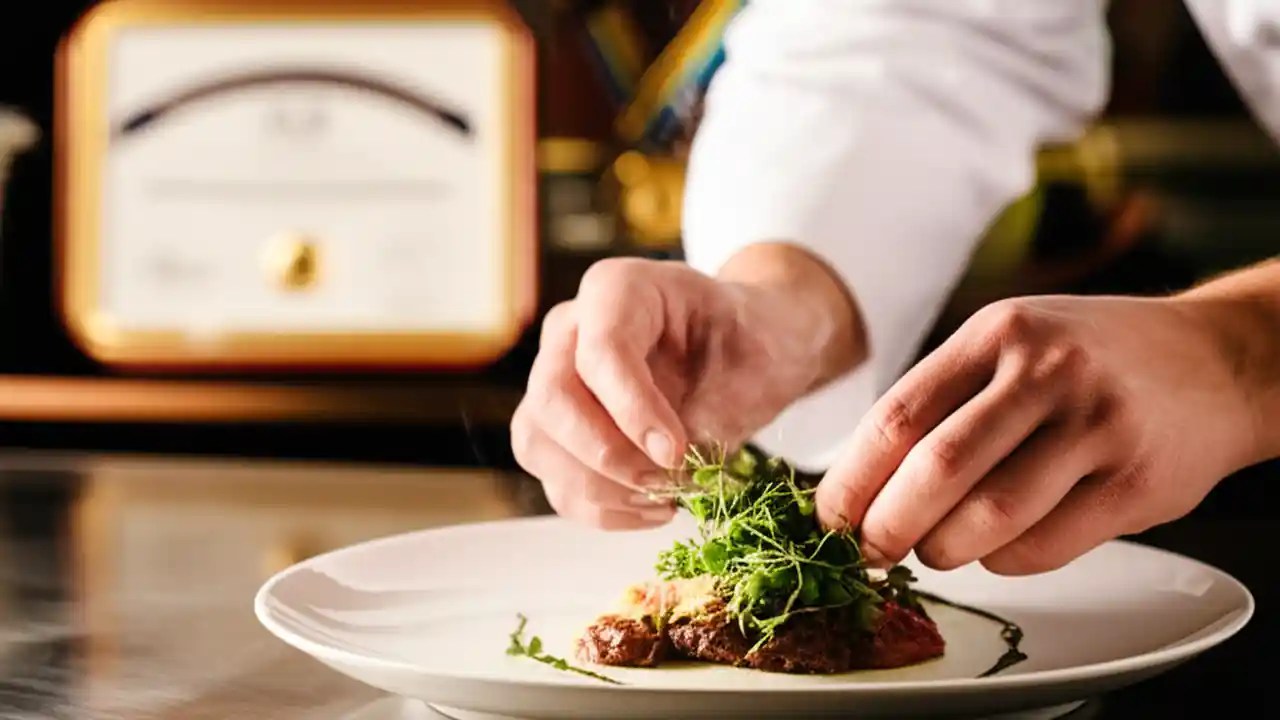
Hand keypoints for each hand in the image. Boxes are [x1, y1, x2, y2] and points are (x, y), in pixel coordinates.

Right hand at [512, 244, 861, 529]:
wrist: (747, 352)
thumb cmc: (752, 341)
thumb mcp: (758, 353)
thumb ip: (714, 404)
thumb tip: (669, 466)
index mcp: (619, 290)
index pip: (600, 349)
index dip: (632, 409)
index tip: (676, 452)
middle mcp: (571, 330)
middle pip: (552, 397)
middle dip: (607, 454)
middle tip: (667, 482)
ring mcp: (555, 379)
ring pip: (537, 442)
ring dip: (598, 488)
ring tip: (665, 500)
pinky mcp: (557, 431)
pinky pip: (554, 479)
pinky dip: (599, 509)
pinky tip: (651, 509)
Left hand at [816, 294, 1260, 574]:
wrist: (1216, 360)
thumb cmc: (1085, 359)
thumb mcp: (1009, 344)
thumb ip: (940, 401)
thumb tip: (856, 484)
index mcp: (996, 334)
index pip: (896, 418)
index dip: (850, 481)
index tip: (828, 519)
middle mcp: (1046, 372)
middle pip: (936, 472)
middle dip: (886, 527)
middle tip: (871, 551)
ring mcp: (1097, 428)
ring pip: (989, 520)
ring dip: (943, 551)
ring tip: (936, 548)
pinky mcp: (1136, 484)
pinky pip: (1042, 548)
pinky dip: (1002, 562)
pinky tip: (997, 546)